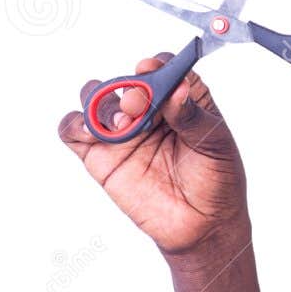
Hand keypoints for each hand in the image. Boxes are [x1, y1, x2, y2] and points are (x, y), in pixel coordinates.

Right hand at [58, 53, 248, 258]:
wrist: (203, 227)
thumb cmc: (217, 181)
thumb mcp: (216, 144)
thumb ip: (193, 116)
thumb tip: (176, 89)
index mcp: (181, 99)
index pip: (163, 68)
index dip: (156, 64)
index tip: (152, 68)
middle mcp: (149, 110)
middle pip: (127, 81)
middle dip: (129, 87)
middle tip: (137, 104)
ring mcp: (123, 132)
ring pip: (95, 97)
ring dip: (100, 101)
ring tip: (121, 123)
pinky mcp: (101, 156)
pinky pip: (73, 130)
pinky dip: (74, 124)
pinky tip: (90, 132)